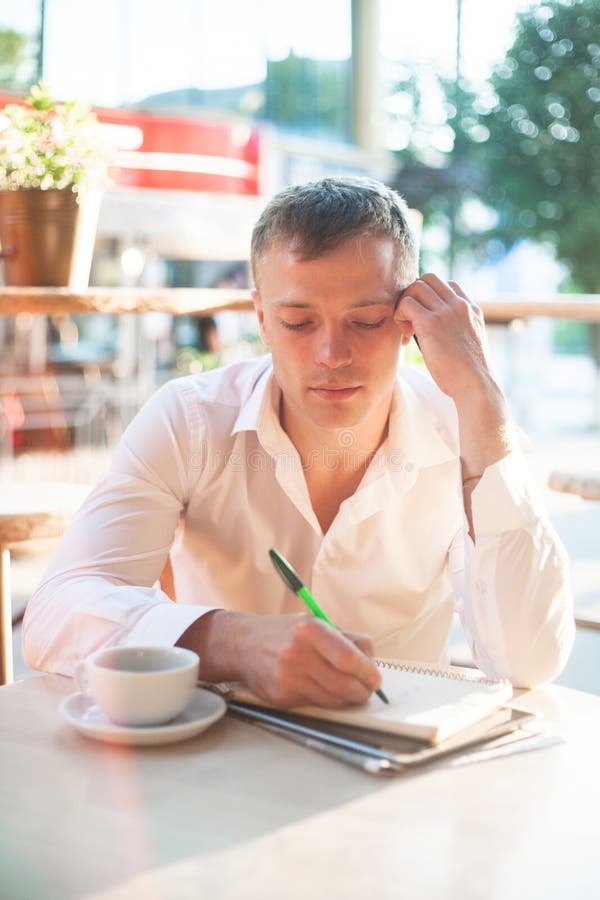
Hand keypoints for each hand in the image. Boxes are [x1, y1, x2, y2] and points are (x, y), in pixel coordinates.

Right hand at [238, 614, 381, 707]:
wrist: (244, 644)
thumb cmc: (286, 633)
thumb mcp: (316, 623)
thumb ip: (347, 639)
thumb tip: (372, 659)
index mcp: (310, 629)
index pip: (348, 659)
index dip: (368, 672)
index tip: (375, 678)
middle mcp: (297, 653)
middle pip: (343, 684)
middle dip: (362, 691)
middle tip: (367, 689)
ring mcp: (287, 677)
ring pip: (331, 699)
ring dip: (347, 699)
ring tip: (349, 691)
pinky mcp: (281, 696)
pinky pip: (314, 704)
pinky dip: (325, 700)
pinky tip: (323, 689)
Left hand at [395, 273, 489, 401]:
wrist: (476, 385)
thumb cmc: (470, 375)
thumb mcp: (470, 344)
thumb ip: (459, 331)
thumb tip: (442, 336)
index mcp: (472, 309)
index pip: (447, 285)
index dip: (430, 298)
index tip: (425, 320)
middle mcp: (460, 305)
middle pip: (428, 279)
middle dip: (415, 297)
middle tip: (412, 322)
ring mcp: (446, 311)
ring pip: (415, 287)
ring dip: (405, 306)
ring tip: (408, 332)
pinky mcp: (431, 323)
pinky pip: (406, 304)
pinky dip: (399, 317)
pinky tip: (406, 339)